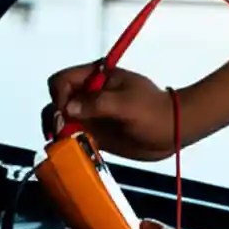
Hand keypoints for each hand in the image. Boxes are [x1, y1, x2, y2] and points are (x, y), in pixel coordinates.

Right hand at [44, 63, 175, 160]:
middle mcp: (88, 93)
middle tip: (61, 133)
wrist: (173, 130)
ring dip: (57, 131)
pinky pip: (72, 136)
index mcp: (96, 76)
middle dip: (54, 116)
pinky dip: (67, 143)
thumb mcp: (128, 104)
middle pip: (56, 100)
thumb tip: (68, 108)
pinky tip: (70, 151)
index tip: (68, 114)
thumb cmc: (154, 111)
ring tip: (62, 143)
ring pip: (61, 119)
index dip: (59, 96)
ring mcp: (90, 114)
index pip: (62, 81)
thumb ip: (98, 104)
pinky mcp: (94, 133)